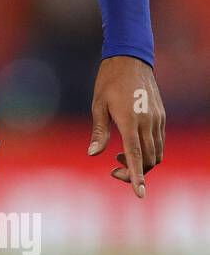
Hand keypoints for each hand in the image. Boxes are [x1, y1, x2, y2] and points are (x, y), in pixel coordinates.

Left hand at [88, 56, 164, 197]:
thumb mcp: (98, 106)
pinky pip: (159, 142)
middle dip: (134, 171)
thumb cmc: (108, 82)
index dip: (136, 177)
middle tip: (113, 167)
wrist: (130, 60)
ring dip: (142, 162)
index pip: (136, 156)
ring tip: (118, 155)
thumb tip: (93, 154)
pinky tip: (131, 145)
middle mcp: (148, 122)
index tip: (140, 194)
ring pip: (156, 153)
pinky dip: (148, 151)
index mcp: (130, 121)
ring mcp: (157, 119)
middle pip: (148, 160)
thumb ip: (99, 132)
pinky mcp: (161, 116)